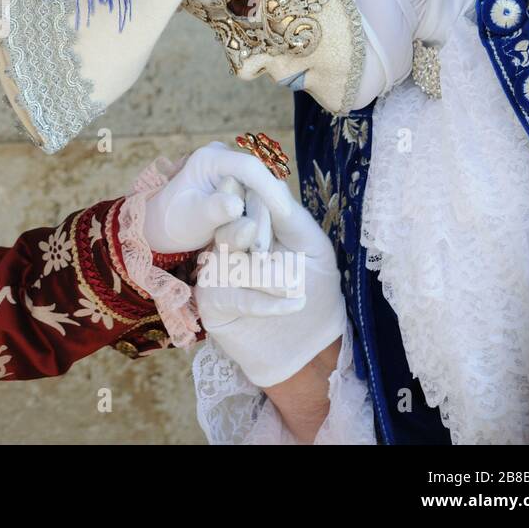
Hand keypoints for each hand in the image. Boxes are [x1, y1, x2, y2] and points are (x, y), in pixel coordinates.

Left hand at [142, 142, 293, 253]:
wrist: (165, 226)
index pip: (249, 167)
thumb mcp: (192, 218)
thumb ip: (215, 210)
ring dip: (264, 221)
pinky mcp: (241, 185)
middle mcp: (225, 158)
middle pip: (259, 182)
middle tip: (267, 246)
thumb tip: (236, 206)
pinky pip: (259, 201)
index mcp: (209, 158)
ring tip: (258, 252)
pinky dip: (260, 221)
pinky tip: (259, 244)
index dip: (269, 189)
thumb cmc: (174, 222)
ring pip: (262, 194)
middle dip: (266, 213)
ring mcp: (234, 171)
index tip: (285, 213)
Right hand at [194, 188, 344, 387]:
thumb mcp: (313, 246)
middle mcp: (229, 242)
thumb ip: (292, 216)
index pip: (244, 199)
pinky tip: (294, 305)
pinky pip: (236, 296)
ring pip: (230, 258)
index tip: (254, 182)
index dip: (251, 192)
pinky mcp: (213, 302)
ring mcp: (218, 271)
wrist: (309, 345)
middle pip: (228, 224)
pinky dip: (266, 302)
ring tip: (292, 284)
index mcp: (250, 222)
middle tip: (253, 230)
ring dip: (262, 271)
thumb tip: (271, 186)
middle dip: (247, 226)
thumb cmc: (315, 290)